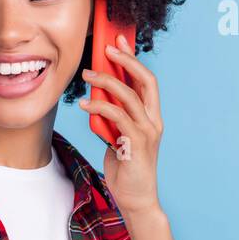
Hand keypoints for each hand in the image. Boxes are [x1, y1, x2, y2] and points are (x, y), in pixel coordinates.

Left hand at [77, 32, 163, 216]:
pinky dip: (99, 107)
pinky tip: (84, 105)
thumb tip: (96, 98)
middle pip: (145, 80)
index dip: (134, 59)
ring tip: (87, 75)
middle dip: (126, 60)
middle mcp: (153, 121)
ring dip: (106, 82)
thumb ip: (112, 118)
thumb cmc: (125, 168)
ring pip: (129, 96)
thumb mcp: (116, 136)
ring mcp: (147, 132)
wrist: (136, 199)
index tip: (119, 41)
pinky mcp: (136, 144)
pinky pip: (117, 118)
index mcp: (151, 117)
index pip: (146, 80)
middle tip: (106, 48)